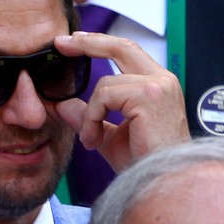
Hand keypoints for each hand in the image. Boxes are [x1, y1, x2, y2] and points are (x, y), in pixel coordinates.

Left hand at [53, 32, 188, 172]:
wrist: (161, 181)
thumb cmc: (143, 162)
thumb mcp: (108, 136)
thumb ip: (88, 117)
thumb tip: (62, 105)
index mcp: (157, 84)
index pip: (126, 52)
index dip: (98, 43)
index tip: (72, 41)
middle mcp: (162, 80)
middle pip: (121, 46)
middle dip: (88, 42)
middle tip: (61, 43)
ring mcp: (158, 86)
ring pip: (105, 84)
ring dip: (89, 114)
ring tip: (91, 139)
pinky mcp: (149, 96)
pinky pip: (105, 96)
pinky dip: (92, 118)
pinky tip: (95, 140)